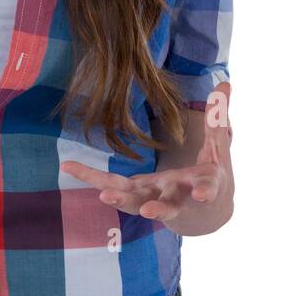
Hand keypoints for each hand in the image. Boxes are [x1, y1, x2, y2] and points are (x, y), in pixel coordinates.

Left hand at [60, 114, 229, 224]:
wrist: (204, 213)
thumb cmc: (212, 176)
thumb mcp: (220, 148)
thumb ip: (219, 117)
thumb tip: (226, 82)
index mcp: (201, 186)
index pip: (206, 187)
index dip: (205, 191)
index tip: (202, 195)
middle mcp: (176, 197)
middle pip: (167, 205)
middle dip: (159, 209)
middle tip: (148, 212)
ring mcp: (153, 198)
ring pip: (136, 202)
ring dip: (122, 199)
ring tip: (105, 195)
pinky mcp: (134, 193)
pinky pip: (110, 185)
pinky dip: (91, 177)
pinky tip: (69, 166)